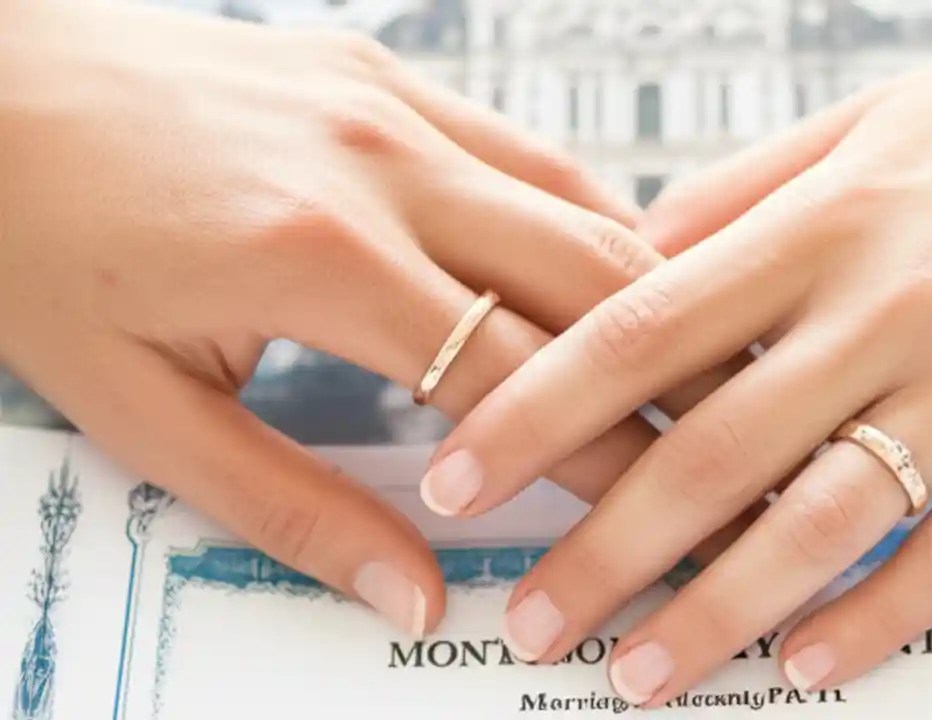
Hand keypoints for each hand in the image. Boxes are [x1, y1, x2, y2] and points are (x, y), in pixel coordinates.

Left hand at [0, 0, 740, 636]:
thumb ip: (287, 507)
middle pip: (580, 279)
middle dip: (661, 375)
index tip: (653, 507)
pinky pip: (524, 147)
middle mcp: (373, 159)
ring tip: (687, 367)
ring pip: (573, 200)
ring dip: (641, 293)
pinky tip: (604, 268)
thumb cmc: (30, 234)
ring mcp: (386, 102)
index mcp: (314, 252)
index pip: (513, 375)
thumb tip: (401, 586)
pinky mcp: (383, 73)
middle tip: (711, 441)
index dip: (598, 455)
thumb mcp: (138, 407)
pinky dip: (582, 216)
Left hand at [433, 6, 931, 701]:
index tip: (460, 473)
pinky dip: (879, 619)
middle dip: (602, 550)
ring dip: (717, 611)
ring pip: (820, 522)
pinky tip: (809, 666)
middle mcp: (886, 307)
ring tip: (637, 670)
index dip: (532, 411)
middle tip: (531, 617)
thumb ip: (738, 200)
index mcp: (822, 225)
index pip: (637, 330)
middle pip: (709, 453)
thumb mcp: (861, 123)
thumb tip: (628, 267)